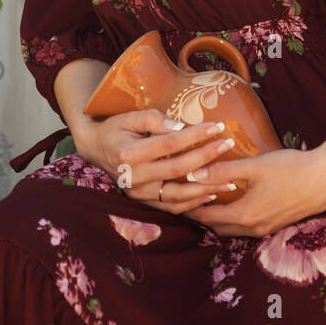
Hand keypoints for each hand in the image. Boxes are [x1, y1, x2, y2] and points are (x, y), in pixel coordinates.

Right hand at [73, 108, 239, 214]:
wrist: (95, 149)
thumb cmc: (116, 128)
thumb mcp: (130, 117)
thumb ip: (154, 119)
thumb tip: (181, 127)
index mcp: (129, 153)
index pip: (169, 144)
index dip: (195, 135)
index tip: (217, 126)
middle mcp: (133, 177)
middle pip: (178, 169)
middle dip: (207, 157)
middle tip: (228, 145)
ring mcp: (138, 193)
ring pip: (177, 195)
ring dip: (206, 188)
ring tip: (230, 180)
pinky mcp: (143, 202)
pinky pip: (171, 207)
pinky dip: (193, 204)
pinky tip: (212, 195)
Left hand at [183, 144, 325, 236]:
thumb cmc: (292, 168)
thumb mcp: (255, 166)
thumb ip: (223, 171)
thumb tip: (193, 173)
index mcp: (244, 215)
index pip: (206, 216)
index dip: (188, 207)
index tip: (174, 196)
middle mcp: (253, 228)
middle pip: (217, 227)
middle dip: (200, 215)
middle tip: (185, 200)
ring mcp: (267, 229)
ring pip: (232, 229)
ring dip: (218, 218)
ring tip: (205, 201)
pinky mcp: (277, 224)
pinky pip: (246, 227)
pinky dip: (234, 218)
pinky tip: (233, 202)